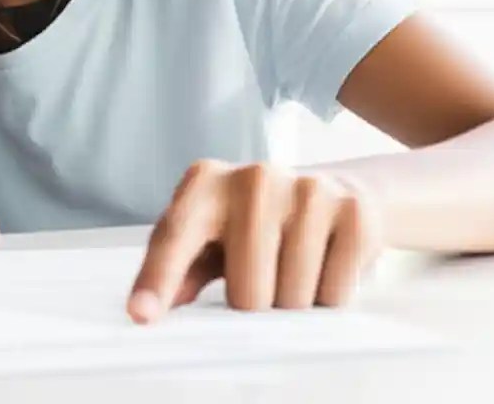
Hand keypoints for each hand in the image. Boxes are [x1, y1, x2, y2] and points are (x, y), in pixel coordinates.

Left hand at [128, 160, 382, 323]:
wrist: (329, 191)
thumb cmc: (250, 224)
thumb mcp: (207, 239)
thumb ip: (178, 271)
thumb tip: (148, 308)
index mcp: (203, 183)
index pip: (174, 239)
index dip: (157, 280)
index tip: (141, 314)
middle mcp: (253, 178)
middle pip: (247, 291)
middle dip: (254, 303)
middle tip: (261, 278)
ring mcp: (307, 190)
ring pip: (293, 296)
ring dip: (293, 301)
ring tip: (293, 267)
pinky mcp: (353, 211)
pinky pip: (335, 292)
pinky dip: (329, 295)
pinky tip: (323, 262)